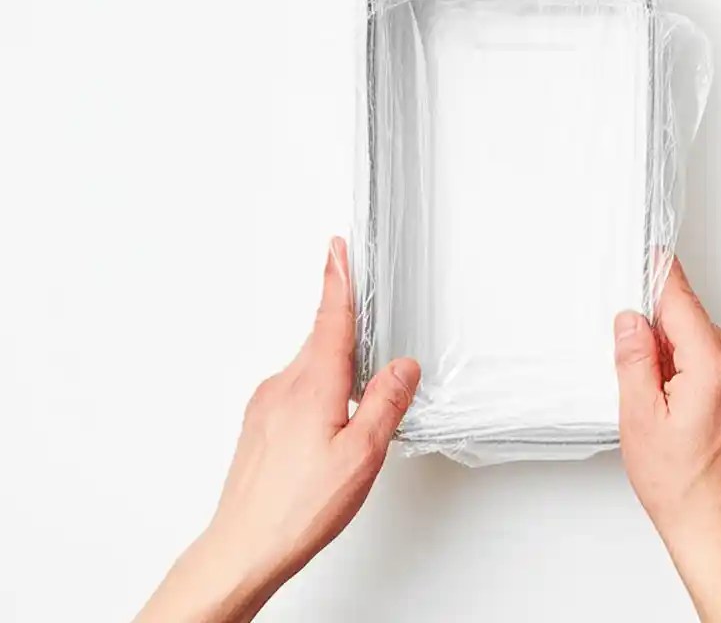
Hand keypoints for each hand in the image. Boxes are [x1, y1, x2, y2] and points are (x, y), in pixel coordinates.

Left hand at [136, 238, 420, 622]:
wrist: (243, 546)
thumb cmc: (297, 508)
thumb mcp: (362, 455)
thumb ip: (385, 404)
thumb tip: (403, 367)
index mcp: (313, 386)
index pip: (330, 320)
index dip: (337, 280)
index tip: (336, 249)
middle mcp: (283, 387)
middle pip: (321, 341)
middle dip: (344, 325)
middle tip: (362, 310)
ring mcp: (266, 406)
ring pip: (309, 369)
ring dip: (334, 367)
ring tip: (357, 394)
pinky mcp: (259, 426)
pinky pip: (296, 391)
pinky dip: (319, 391)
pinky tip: (331, 422)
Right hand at [614, 260, 720, 622]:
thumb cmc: (684, 490)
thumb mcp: (639, 420)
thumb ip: (634, 359)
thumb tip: (632, 318)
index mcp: (716, 367)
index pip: (682, 301)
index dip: (659, 277)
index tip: (649, 254)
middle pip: (693, 323)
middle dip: (662, 338)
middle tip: (641, 382)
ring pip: (706, 344)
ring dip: (679, 360)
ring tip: (666, 410)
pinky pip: (720, 364)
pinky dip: (697, 375)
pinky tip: (684, 414)